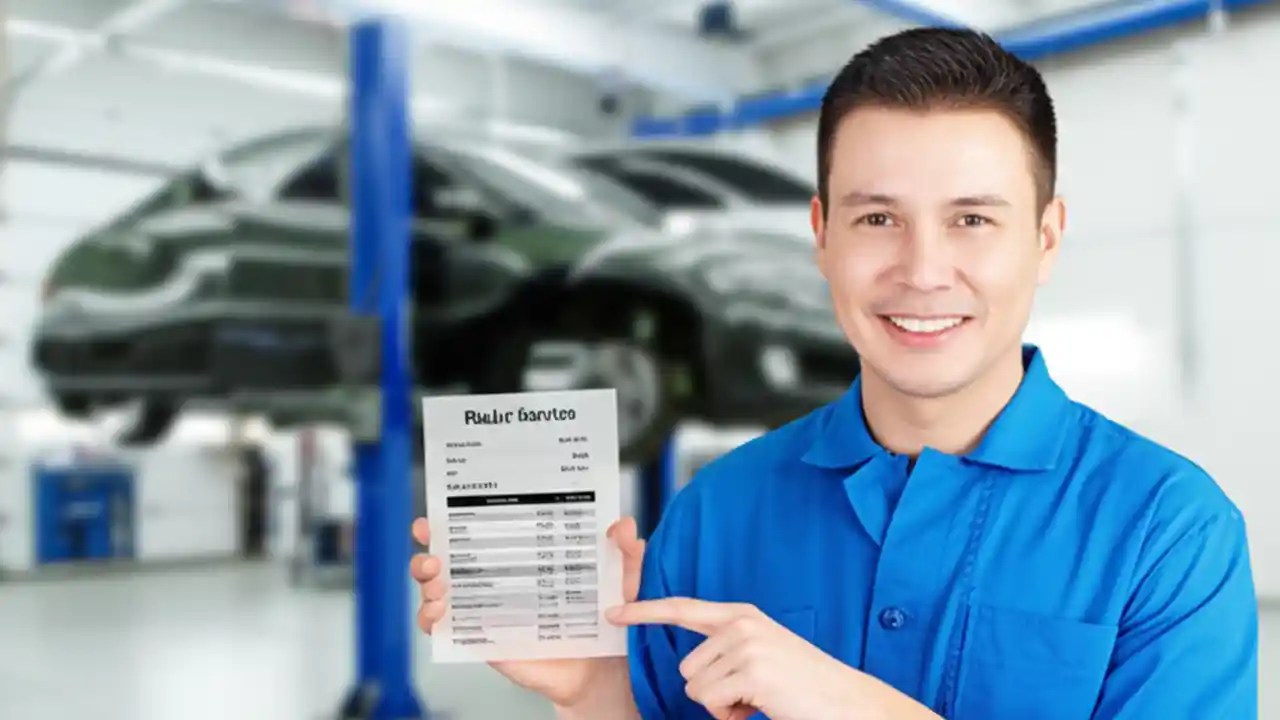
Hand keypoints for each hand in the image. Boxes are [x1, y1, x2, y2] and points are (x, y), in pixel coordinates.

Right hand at [410, 516, 645, 712]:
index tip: (437, 512)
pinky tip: (439, 613)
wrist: (602, 670)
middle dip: (429, 548)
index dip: (455, 518)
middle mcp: (498, 578)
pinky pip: (444, 629)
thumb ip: (625, 552)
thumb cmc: (607, 620)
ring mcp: (485, 609)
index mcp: (524, 555)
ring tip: (437, 581)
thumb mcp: (622, 581)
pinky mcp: (482, 639)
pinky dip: (430, 619)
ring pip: (436, 590)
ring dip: (424, 583)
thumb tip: (622, 524)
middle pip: (448, 557)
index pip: (484, 530)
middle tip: (433, 552)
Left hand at [608, 598, 905, 719]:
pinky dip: (731, 715)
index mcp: (741, 616)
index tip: (612, 612)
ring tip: (759, 699)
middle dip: (712, 692)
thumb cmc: (801, 685)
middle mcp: (741, 624)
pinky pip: (712, 702)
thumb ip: (727, 649)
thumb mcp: (762, 653)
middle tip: (752, 694)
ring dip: (723, 706)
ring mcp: (747, 645)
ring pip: (696, 688)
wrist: (845, 701)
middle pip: (686, 668)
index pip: (682, 609)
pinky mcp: (752, 670)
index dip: (644, 611)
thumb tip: (693, 673)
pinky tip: (761, 707)